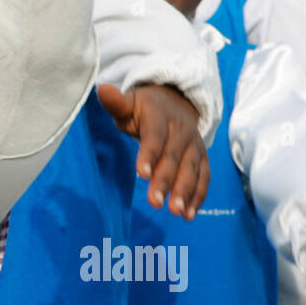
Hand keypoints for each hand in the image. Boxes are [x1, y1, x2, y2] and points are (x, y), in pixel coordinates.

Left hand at [97, 83, 208, 218]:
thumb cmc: (143, 108)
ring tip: (177, 212)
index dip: (149, 154)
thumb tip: (102, 89)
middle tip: (155, 202)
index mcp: (160, 115)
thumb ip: (115, 102)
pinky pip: (204, 177)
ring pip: (192, 168)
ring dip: (186, 191)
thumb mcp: (128, 102)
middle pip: (174, 157)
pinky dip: (199, 195)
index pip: (155, 136)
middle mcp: (181, 130)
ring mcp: (194, 144)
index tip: (142, 174)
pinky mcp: (201, 157)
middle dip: (165, 180)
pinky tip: (189, 215)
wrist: (175, 101)